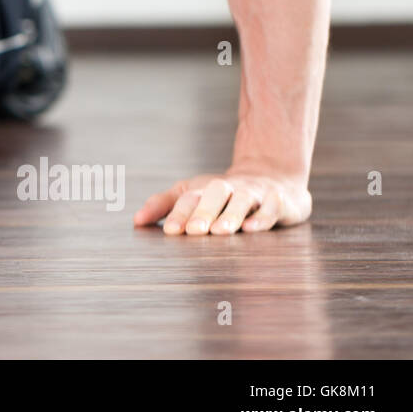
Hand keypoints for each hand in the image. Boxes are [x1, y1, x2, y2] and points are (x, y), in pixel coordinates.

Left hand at [133, 170, 310, 235]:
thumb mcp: (191, 195)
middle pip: (213, 196)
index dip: (178, 214)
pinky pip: (270, 208)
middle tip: (194, 231)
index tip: (170, 232)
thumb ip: (163, 206)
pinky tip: (252, 229)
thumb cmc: (221, 195)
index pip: (187, 199)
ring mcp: (252, 193)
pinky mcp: (276, 201)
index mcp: (202, 189)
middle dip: (203, 213)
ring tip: (220, 231)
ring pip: (241, 201)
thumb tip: (135, 222)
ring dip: (230, 215)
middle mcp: (226, 188)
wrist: (270, 179)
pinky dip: (261, 218)